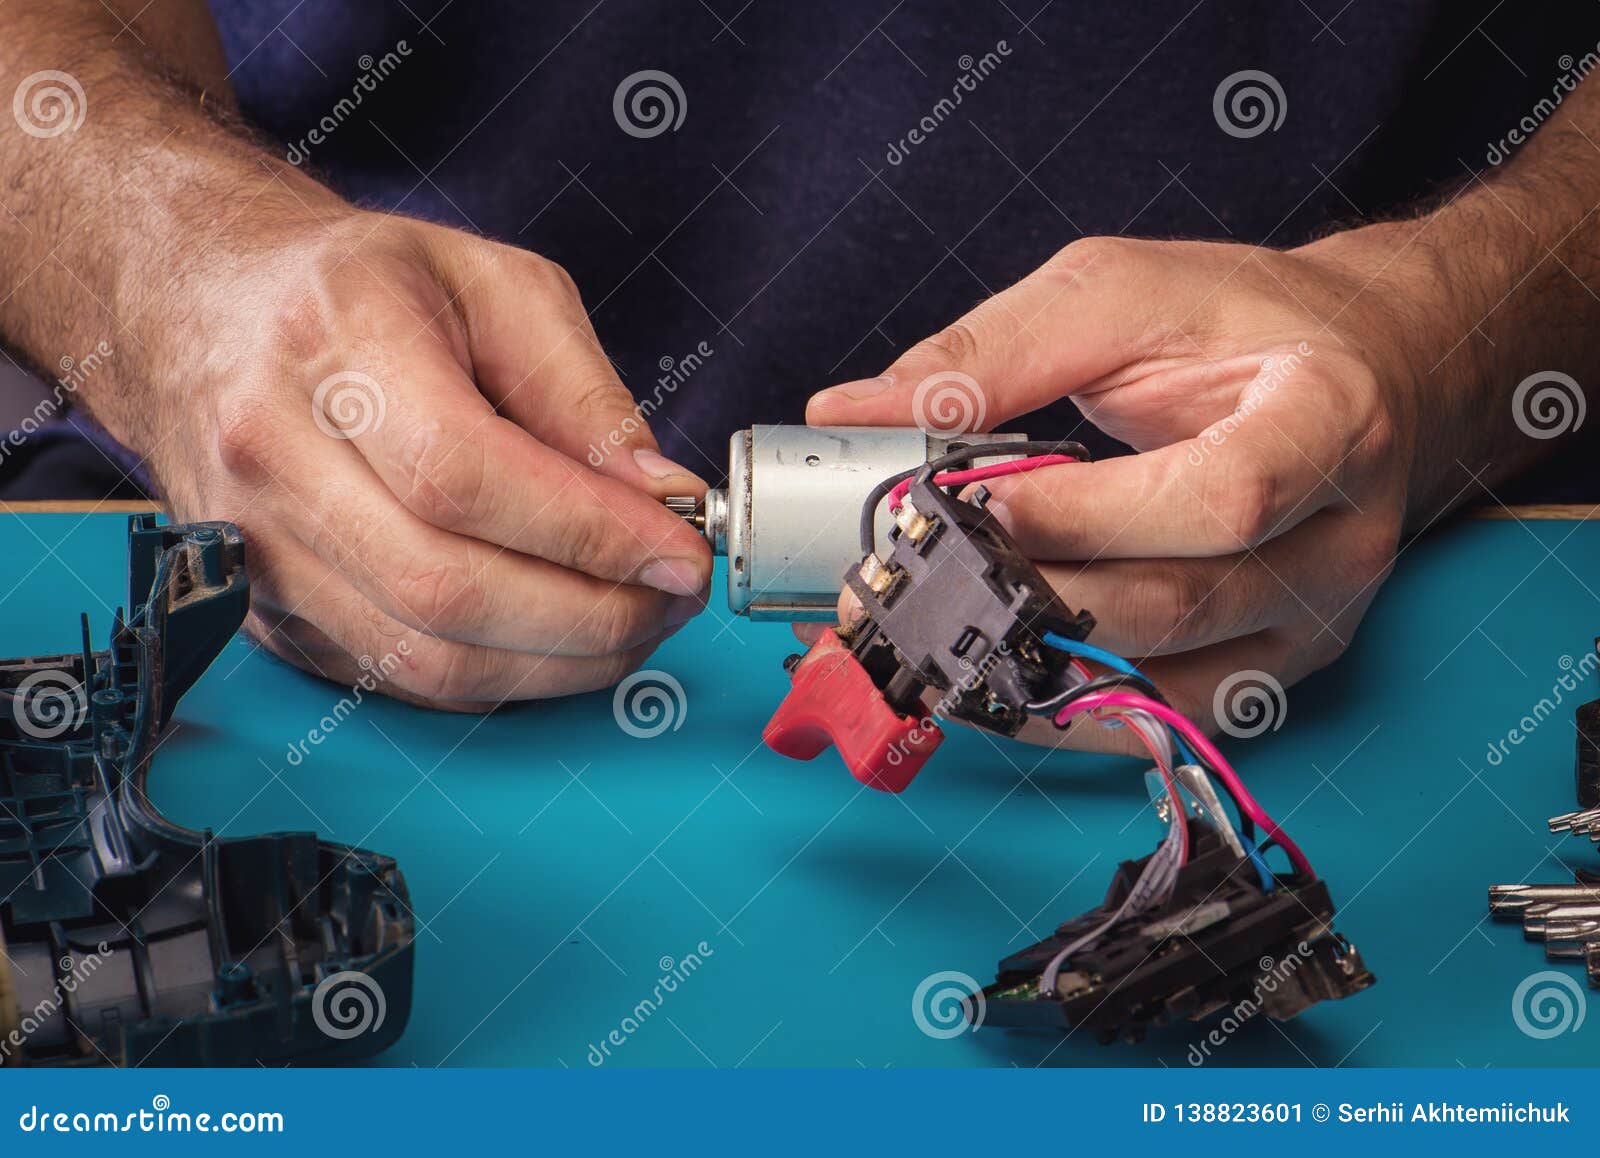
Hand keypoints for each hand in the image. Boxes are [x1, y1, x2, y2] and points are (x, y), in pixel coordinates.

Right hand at [144, 203, 711, 709]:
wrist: (204, 312)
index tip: (680, 553)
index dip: (589, 533)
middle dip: (591, 615)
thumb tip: (660, 498)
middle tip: (671, 598)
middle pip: (444, 587)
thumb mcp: (493, 286)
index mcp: (332, 346)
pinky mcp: (266, 611)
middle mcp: (271, 454)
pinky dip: (500, 675)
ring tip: (632, 623)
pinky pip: (399, 679)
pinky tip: (556, 637)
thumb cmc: (360, 290)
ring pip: (423, 657)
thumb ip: (582, 392)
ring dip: (556, 663)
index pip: (466, 476)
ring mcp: (254, 547)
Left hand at [805, 233, 1439, 746]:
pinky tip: (998, 668)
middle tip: (921, 574)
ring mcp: (1316, 617)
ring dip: (1038, 661)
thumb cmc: (1236, 323)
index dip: (1089, 516)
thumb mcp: (1117, 294)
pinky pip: (1169, 716)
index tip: (978, 502)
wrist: (1356, 366)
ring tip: (937, 622)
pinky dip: (1072, 707)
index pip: (1221, 497)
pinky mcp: (1276, 667)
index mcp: (1327, 419)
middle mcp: (1340, 536)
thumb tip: (850, 414)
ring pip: (1168, 676)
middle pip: (1180, 602)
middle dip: (1035, 595)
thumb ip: (989, 357)